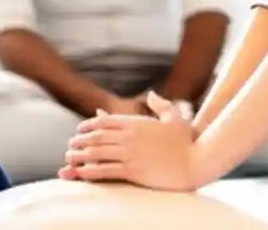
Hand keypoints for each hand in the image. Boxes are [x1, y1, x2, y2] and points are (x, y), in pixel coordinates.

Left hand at [59, 91, 202, 191]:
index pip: (104, 121)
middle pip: (96, 136)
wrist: (196, 161)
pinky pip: (106, 170)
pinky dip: (90, 171)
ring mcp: (130, 153)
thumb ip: (160, 103)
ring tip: (70, 159)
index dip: (88, 125)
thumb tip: (151, 93)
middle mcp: (129, 137)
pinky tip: (82, 173)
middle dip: (80, 140)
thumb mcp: (175, 116)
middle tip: (71, 145)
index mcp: (136, 123)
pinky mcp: (133, 170)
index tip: (80, 130)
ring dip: (80, 156)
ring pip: (96, 153)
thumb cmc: (187, 140)